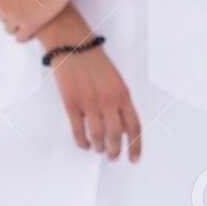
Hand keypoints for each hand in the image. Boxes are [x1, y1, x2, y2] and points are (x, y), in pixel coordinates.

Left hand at [0, 0, 90, 41]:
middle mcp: (1, 5)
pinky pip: (21, 38)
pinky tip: (37, 23)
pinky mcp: (31, 24)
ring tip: (35, 11)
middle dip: (13, 12)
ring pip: (10, 29)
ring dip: (20, 23)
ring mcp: (16, 16)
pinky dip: (28, 33)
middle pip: (2, 18)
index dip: (6, 1)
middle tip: (31, 1)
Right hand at [49, 39, 141, 161]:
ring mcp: (89, 104)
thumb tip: (122, 128)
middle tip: (113, 157)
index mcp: (123, 94)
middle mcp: (109, 101)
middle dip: (115, 151)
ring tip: (99, 151)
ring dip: (99, 148)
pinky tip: (85, 145)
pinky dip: (83, 142)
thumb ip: (121, 103)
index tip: (134, 159)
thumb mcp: (117, 81)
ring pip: (97, 136)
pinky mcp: (71, 104)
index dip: (135, 145)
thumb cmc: (97, 63)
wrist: (75, 46)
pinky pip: (78, 131)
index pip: (134, 126)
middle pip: (115, 135)